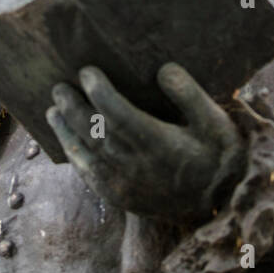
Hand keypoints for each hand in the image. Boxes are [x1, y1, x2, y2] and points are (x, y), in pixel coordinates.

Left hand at [45, 63, 245, 222]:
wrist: (221, 203)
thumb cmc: (217, 154)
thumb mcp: (215, 121)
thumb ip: (189, 95)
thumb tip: (164, 69)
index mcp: (159, 144)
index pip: (118, 114)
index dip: (99, 91)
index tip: (86, 71)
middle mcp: (136, 167)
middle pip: (95, 133)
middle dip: (73, 108)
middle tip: (59, 87)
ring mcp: (125, 186)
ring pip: (87, 156)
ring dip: (66, 132)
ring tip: (52, 111)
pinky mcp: (121, 199)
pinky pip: (90, 177)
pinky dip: (76, 158)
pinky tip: (68, 144)